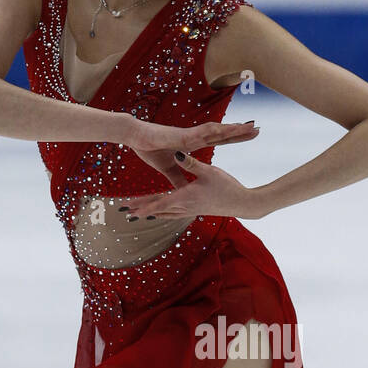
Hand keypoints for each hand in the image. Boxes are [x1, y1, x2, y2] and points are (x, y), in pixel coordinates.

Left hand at [120, 151, 269, 220]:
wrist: (242, 203)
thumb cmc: (227, 186)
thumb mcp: (209, 171)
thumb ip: (191, 163)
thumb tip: (177, 154)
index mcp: (185, 197)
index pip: (159, 202)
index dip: (143, 204)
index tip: (129, 207)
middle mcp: (185, 206)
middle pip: (158, 209)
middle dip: (141, 209)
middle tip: (125, 211)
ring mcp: (190, 210)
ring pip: (165, 213)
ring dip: (151, 212)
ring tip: (138, 214)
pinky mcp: (195, 209)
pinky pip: (174, 213)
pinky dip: (163, 213)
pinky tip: (161, 213)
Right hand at [124, 117, 259, 188]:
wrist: (135, 137)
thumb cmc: (150, 149)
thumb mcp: (169, 168)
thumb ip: (180, 177)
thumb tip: (187, 189)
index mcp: (194, 143)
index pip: (219, 139)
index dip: (234, 137)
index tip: (250, 135)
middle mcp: (194, 137)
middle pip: (222, 133)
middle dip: (239, 131)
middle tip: (258, 128)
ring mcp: (188, 135)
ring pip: (215, 130)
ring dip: (231, 128)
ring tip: (248, 125)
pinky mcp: (180, 136)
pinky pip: (199, 133)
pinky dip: (210, 131)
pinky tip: (223, 128)